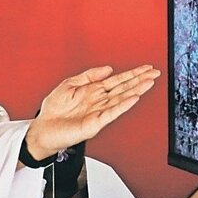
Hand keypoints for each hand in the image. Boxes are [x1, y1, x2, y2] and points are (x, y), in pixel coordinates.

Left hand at [23, 65, 159, 160]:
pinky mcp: (95, 123)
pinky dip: (123, 105)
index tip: (145, 68)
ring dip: (136, 90)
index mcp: (93, 91)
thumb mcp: (69, 84)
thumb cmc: (53, 110)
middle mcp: (99, 101)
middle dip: (139, 79)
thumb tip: (108, 68)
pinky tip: (133, 98)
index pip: (117, 80)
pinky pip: (112, 112)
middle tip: (154, 73)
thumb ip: (89, 75)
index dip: (132, 74)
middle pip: (123, 88)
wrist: (43, 129)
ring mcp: (98, 112)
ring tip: (149, 82)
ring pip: (121, 98)